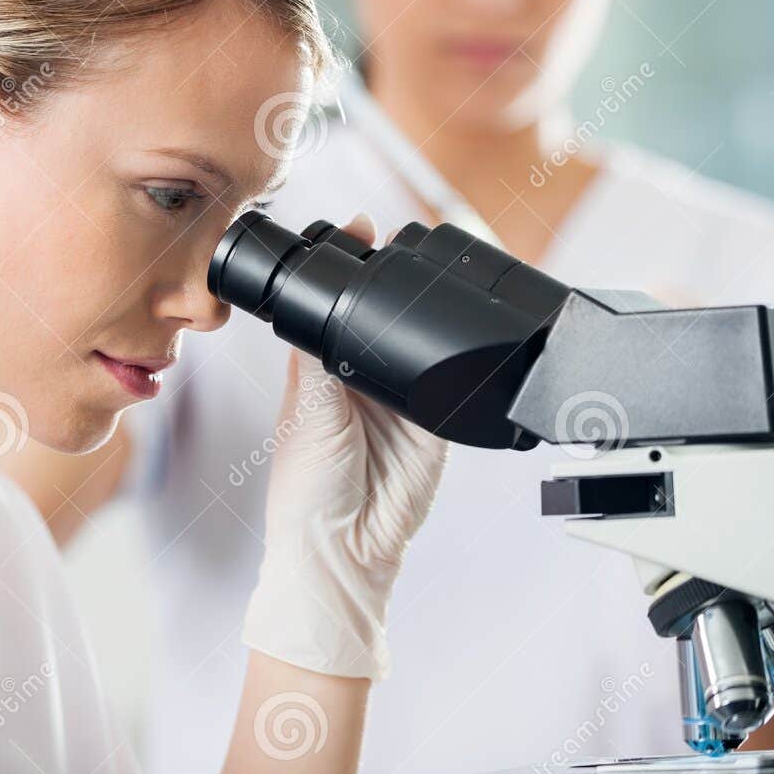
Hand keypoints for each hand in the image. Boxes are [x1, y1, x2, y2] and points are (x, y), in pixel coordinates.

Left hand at [242, 214, 448, 680]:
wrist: (345, 549)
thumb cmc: (305, 490)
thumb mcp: (306, 408)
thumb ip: (319, 356)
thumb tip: (320, 304)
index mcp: (320, 372)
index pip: (339, 306)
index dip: (351, 269)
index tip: (362, 225)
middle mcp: (362, 381)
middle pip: (384, 317)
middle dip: (397, 282)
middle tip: (408, 239)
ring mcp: (403, 401)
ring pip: (422, 343)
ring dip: (431, 316)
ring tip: (440, 272)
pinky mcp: (439, 425)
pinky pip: (457, 385)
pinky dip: (464, 363)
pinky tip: (468, 335)